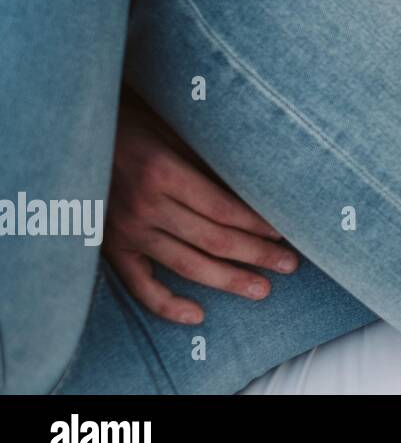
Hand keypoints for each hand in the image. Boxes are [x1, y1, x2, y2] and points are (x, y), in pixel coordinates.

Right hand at [105, 95, 297, 324]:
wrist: (69, 138)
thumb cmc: (130, 127)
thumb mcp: (170, 131)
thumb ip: (205, 160)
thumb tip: (254, 186)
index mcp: (163, 172)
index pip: (224, 209)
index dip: (257, 224)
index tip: (285, 232)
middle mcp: (145, 206)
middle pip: (213, 240)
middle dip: (256, 254)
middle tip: (290, 265)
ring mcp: (126, 232)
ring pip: (186, 266)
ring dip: (228, 280)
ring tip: (262, 289)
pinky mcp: (111, 249)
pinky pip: (140, 286)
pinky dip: (168, 305)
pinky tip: (197, 316)